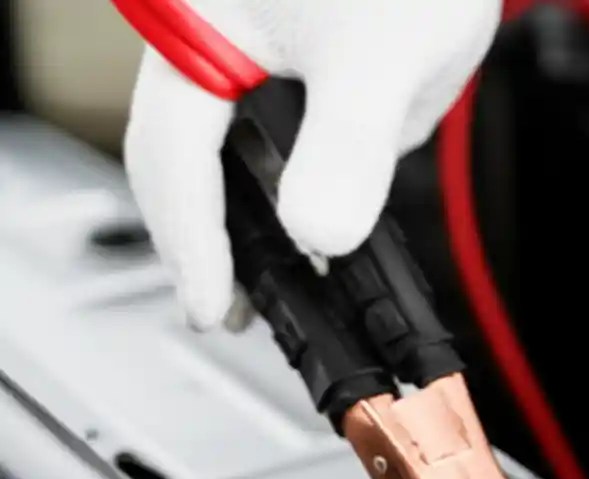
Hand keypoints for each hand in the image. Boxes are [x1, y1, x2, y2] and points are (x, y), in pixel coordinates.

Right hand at [124, 0, 502, 328]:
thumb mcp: (384, 58)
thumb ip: (348, 149)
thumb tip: (317, 234)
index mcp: (199, 28)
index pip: (171, 161)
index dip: (194, 247)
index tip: (218, 308)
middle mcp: (204, 27)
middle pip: (179, 153)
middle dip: (209, 234)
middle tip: (234, 302)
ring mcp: (238, 31)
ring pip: (217, 136)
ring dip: (243, 203)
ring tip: (269, 264)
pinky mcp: (278, 36)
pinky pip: (257, 113)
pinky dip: (274, 164)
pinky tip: (300, 196)